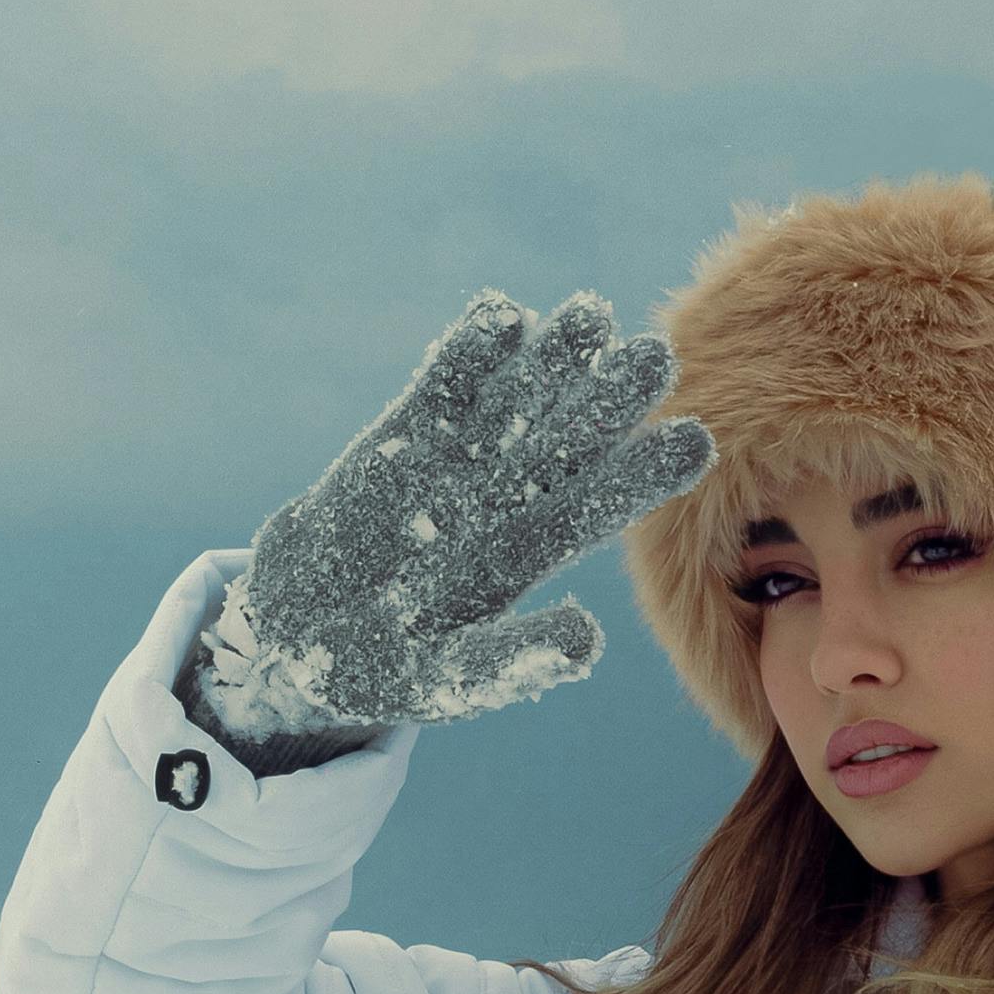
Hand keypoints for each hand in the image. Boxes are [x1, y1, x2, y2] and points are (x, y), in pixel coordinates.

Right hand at [234, 287, 712, 724]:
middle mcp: (500, 502)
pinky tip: (505, 314)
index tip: (697, 441)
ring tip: (592, 315)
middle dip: (609, 399)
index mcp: (524, 558)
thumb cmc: (382, 668)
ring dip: (550, 362)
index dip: (643, 475)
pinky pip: (441, 391)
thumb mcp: (444, 679)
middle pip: (565, 443)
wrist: (296, 633)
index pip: (596, 508)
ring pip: (512, 404)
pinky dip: (469, 355)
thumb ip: (511, 660)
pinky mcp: (399, 440)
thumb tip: (586, 643)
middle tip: (659, 353)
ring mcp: (453, 464)